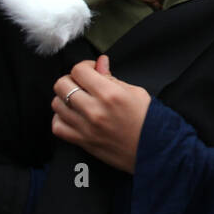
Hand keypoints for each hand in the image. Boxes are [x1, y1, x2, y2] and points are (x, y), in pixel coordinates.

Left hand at [50, 54, 150, 172]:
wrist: (156, 150)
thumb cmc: (149, 121)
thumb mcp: (136, 93)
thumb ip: (112, 77)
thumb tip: (99, 63)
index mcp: (110, 94)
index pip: (79, 70)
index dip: (84, 66)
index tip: (92, 70)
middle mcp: (95, 110)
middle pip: (62, 84)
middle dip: (71, 80)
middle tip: (83, 84)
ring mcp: (86, 127)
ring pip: (56, 103)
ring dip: (65, 98)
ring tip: (78, 100)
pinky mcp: (82, 141)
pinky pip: (57, 126)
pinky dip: (61, 119)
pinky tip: (73, 116)